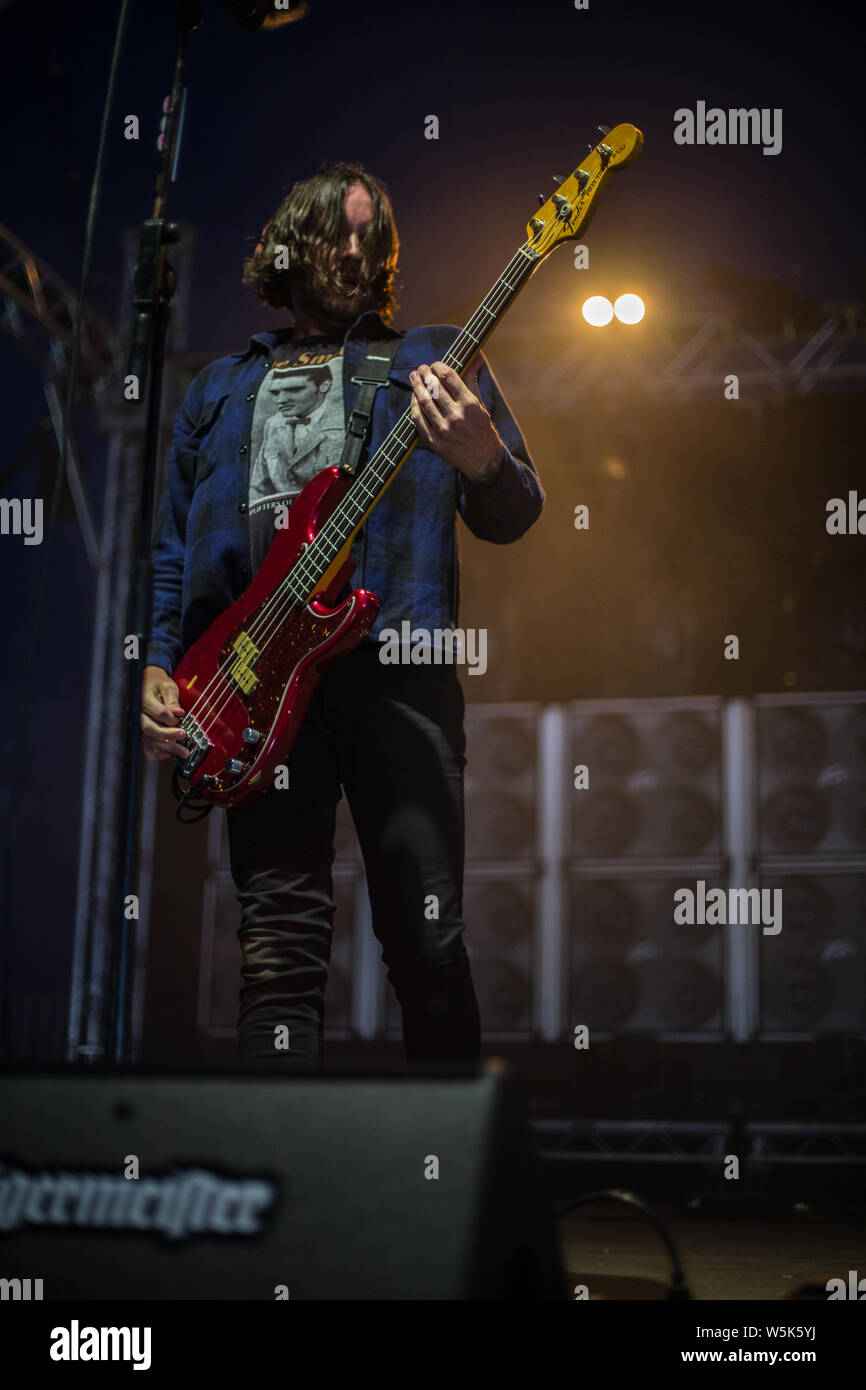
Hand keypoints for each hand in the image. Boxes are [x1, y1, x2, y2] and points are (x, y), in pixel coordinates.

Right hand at [141, 665, 187, 761]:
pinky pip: (147, 748)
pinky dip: (158, 754)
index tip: (181, 716)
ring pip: (150, 740)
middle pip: (150, 729)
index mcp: (144, 700)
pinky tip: (170, 755)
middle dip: (168, 735)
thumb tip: (178, 712)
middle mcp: (139, 715)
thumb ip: (172, 700)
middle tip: (183, 735)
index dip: (171, 718)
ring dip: (168, 748)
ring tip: (184, 752)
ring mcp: (140, 725)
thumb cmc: (158, 684)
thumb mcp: (168, 687)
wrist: (148, 684)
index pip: (158, 713)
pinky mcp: (144, 733)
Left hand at [409, 358, 504, 482]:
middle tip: (421, 368)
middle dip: (425, 374)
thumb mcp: (481, 405)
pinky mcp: (435, 442)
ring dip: (416, 387)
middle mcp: (457, 417)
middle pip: (434, 388)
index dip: (439, 366)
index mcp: (470, 405)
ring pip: (424, 402)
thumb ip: (473, 381)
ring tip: (414, 377)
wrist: (483, 462)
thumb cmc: (483, 430)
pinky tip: (414, 398)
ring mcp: (444, 431)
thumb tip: (477, 357)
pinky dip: (414, 406)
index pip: (449, 377)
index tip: (435, 364)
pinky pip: (418, 420)